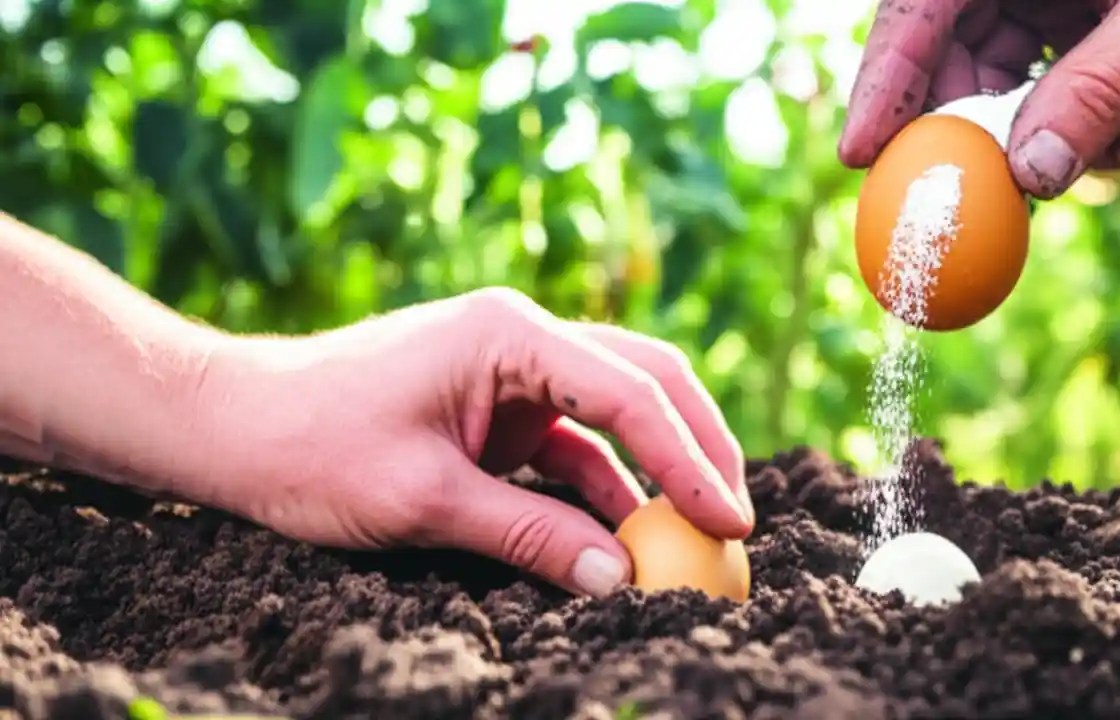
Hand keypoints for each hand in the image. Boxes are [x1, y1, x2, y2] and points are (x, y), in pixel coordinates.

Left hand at [185, 288, 753, 597]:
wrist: (231, 425)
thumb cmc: (312, 446)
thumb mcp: (425, 501)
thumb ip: (528, 536)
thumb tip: (619, 582)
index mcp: (509, 333)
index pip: (629, 390)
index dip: (688, 459)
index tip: (731, 522)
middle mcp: (522, 340)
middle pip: (643, 380)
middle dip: (696, 446)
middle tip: (738, 517)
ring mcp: (512, 373)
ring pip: (615, 412)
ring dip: (655, 471)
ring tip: (696, 536)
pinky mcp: (497, 408)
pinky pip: (571, 444)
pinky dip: (601, 488)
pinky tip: (624, 536)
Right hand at [838, 0, 1119, 197]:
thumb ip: (1103, 89)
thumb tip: (1029, 178)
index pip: (919, 5)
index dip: (884, 79)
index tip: (860, 153)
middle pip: (948, 42)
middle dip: (970, 123)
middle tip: (980, 190)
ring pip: (1001, 66)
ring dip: (1040, 133)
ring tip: (1106, 164)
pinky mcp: (1080, 2)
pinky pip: (1052, 70)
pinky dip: (1081, 117)